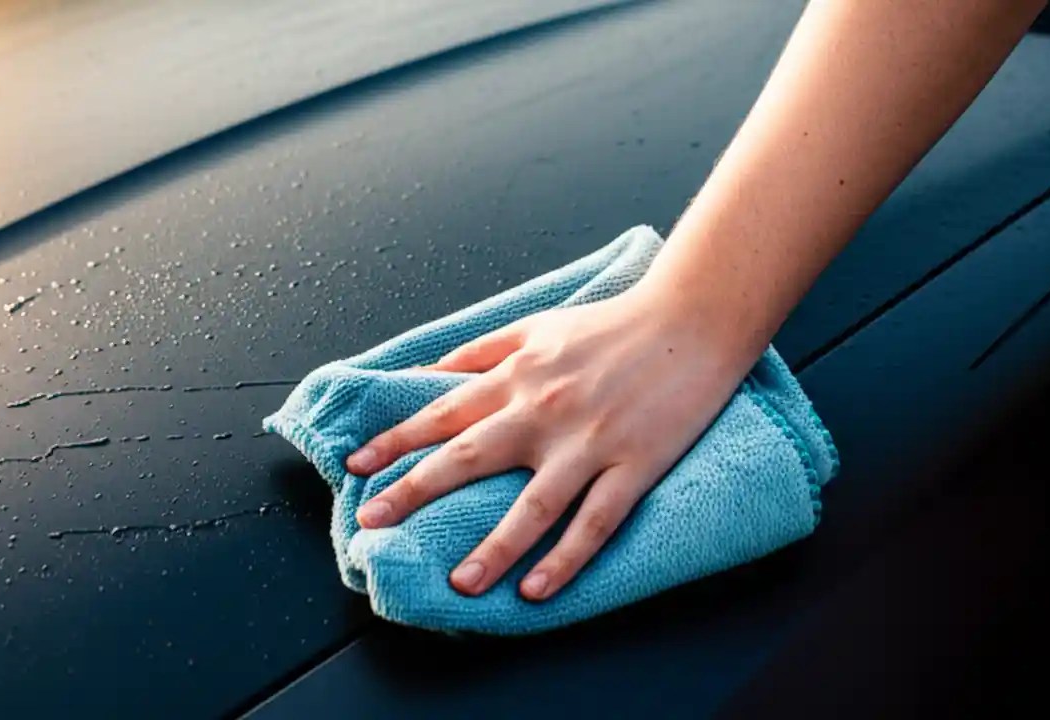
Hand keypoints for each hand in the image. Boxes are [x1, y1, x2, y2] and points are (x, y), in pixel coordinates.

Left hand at [345, 285, 758, 601]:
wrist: (693, 317)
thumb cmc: (613, 324)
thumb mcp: (538, 325)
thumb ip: (482, 351)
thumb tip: (431, 375)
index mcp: (519, 375)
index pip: (443, 411)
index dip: (396, 440)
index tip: (356, 466)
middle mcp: (544, 410)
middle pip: (469, 456)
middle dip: (415, 490)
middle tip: (371, 523)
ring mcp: (590, 442)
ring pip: (534, 505)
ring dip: (494, 547)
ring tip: (460, 584)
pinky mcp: (635, 465)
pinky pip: (595, 520)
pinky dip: (565, 557)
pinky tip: (537, 590)